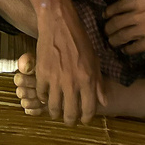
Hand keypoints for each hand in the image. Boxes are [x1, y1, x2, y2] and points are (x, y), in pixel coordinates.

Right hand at [35, 0, 105, 124]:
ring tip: (55, 112)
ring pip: (53, 106)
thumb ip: (99, 83)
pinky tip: (45, 96)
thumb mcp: (95, 60)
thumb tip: (103, 102)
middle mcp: (72, 83)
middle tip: (69, 120)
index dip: (86, 118)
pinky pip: (41, 93)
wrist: (59, 24)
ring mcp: (55, 79)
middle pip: (70, 112)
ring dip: (55, 112)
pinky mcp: (41, 73)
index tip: (84, 120)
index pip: (88, 109)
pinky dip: (42, 97)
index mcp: (88, 80)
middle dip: (70, 120)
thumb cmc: (80, 40)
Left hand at [104, 0, 144, 53]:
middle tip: (107, 32)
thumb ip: (139, 6)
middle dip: (108, 29)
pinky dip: (127, 50)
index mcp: (140, 0)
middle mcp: (139, 13)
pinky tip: (126, 50)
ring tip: (113, 42)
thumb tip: (123, 14)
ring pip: (120, 36)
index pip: (116, 7)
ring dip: (114, 41)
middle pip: (114, 23)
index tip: (105, 17)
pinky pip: (132, 48)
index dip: (108, 14)